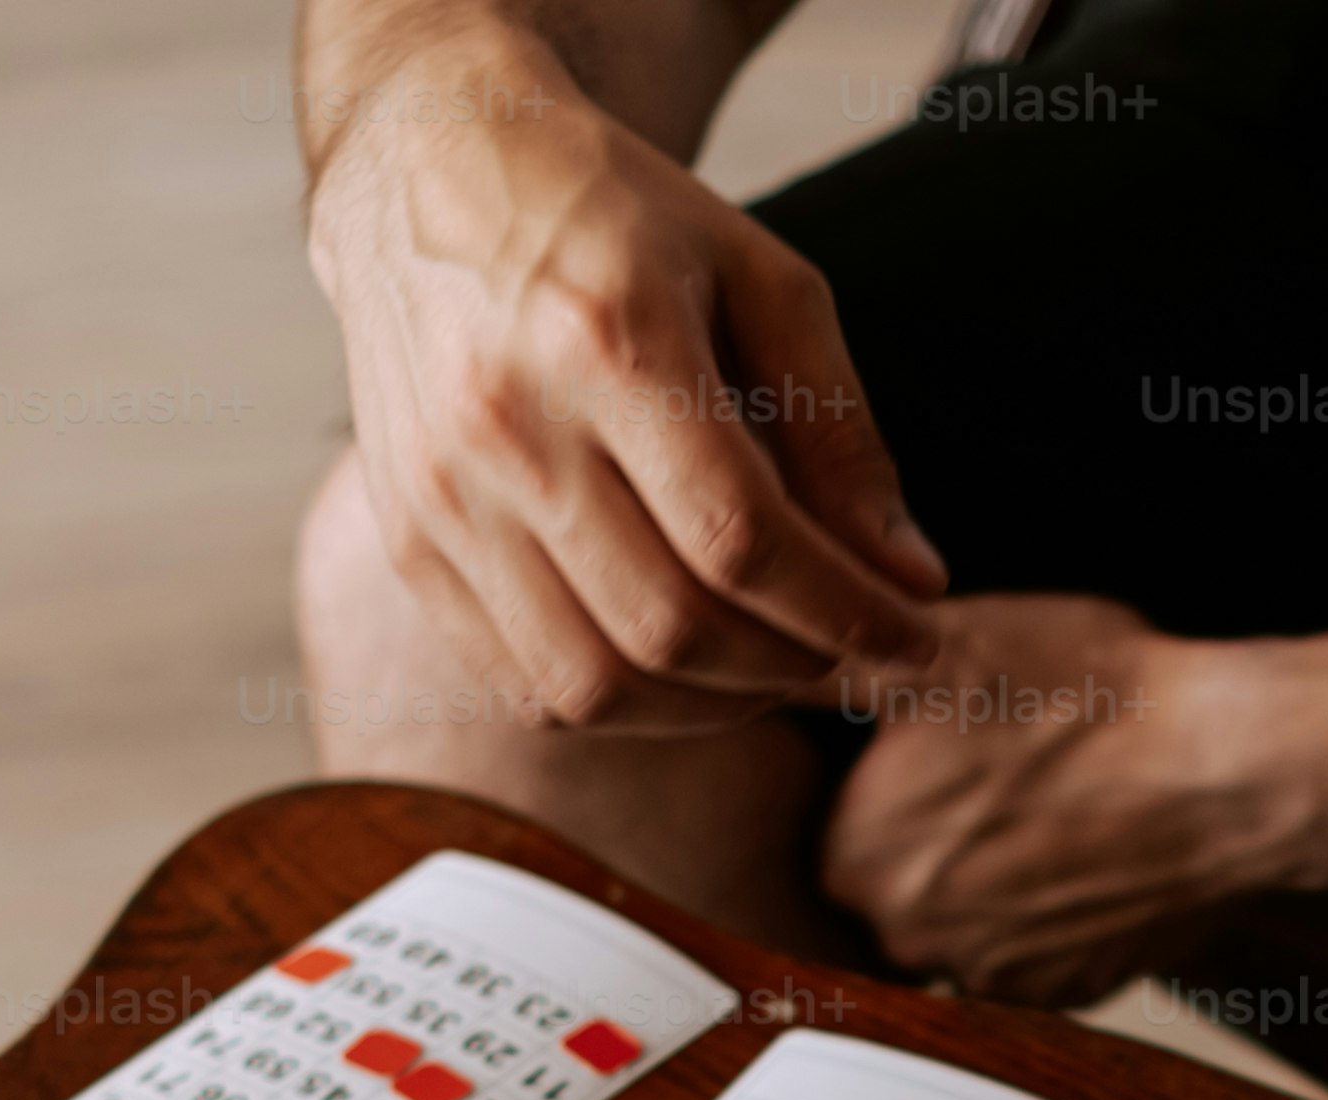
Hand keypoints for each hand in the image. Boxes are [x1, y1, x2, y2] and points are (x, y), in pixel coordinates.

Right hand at [304, 33, 944, 733]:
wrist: (426, 161)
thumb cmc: (612, 214)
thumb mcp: (757, 277)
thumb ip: (840, 432)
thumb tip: (913, 580)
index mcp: (606, 341)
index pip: (743, 540)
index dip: (848, 614)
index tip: (918, 638)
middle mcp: (508, 428)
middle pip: (671, 628)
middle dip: (792, 668)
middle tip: (852, 652)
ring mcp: (442, 494)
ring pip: (591, 685)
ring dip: (710, 709)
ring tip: (773, 668)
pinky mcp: (409, 537)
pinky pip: (522, 683)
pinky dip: (621, 705)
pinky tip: (680, 669)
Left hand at [820, 598, 1325, 1002]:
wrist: (1227, 774)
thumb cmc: (1090, 702)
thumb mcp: (939, 645)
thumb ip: (828, 663)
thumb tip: (758, 653)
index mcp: (853, 857)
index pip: (834, 815)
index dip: (885, 766)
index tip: (937, 735)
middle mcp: (906, 937)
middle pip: (896, 874)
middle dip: (937, 824)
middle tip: (1004, 759)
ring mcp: (991, 976)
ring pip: (966, 914)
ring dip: (997, 869)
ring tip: (1056, 798)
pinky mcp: (1067, 993)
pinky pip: (1036, 948)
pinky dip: (1055, 904)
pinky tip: (1093, 842)